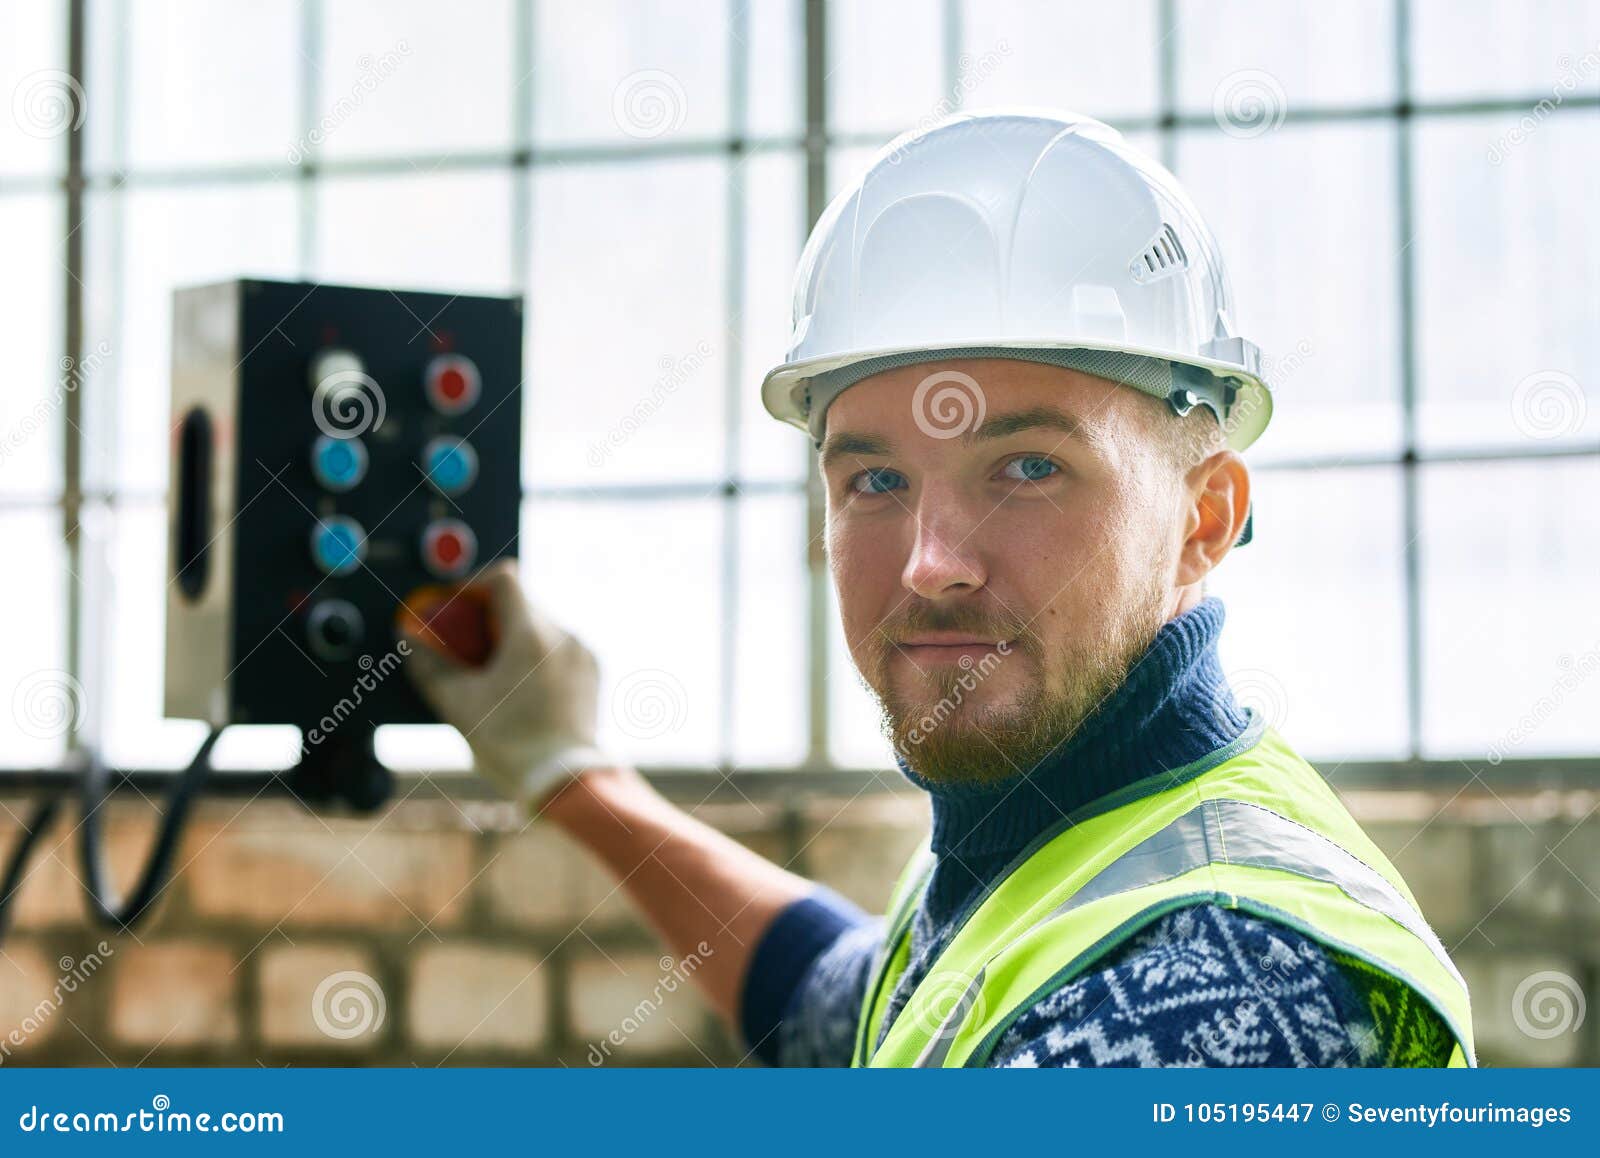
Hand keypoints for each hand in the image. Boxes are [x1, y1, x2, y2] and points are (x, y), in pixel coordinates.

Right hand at [400, 560, 609, 810]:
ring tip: (494, 672)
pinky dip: (539, 655)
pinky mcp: (593, 672)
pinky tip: (522, 687)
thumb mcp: (458, 703)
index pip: (504, 579)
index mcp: (531, 634)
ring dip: (515, 637)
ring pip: (543, 626)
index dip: (474, 585)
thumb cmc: (510, 744)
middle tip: (467, 645)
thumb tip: (407, 640)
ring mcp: (582, 653)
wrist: (562, 780)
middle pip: (522, 603)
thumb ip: (430, 665)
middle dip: (490, 616)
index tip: (456, 606)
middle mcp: (563, 635)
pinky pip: (561, 648)